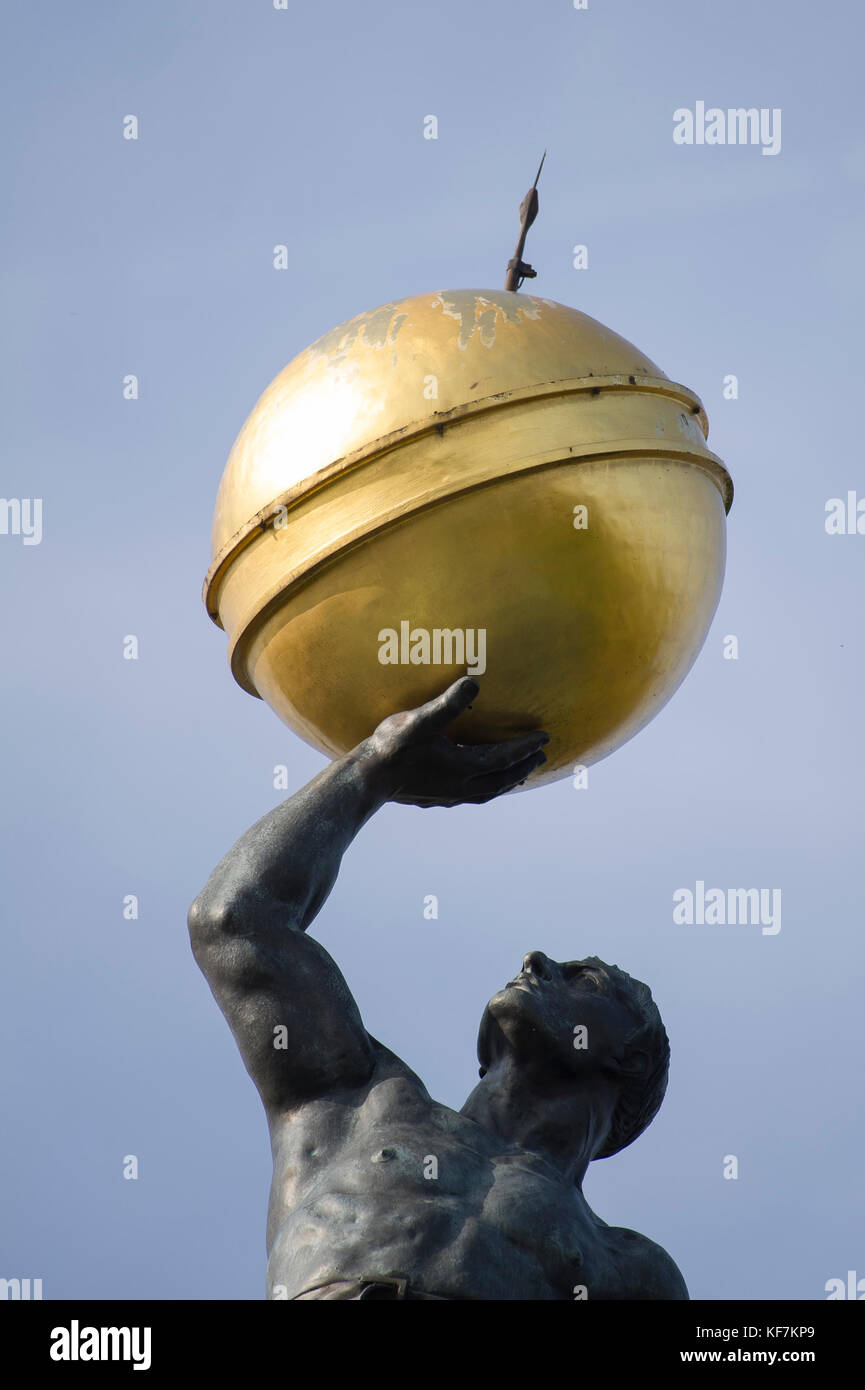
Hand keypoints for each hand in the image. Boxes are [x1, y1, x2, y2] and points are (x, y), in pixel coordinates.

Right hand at [365, 677, 548, 807]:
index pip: (504, 757)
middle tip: (542, 756)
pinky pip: (472, 796)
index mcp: (464, 767)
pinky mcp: (435, 798)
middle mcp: (461, 785)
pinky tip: (479, 783)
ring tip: (520, 773)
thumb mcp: (420, 720)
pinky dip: (487, 788)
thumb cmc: (392, 747)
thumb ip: (448, 702)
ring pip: (489, 791)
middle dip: (523, 766)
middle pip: (502, 778)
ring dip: (508, 781)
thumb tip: (474, 681)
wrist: (367, 779)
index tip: (545, 737)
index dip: (526, 747)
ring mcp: (449, 795)